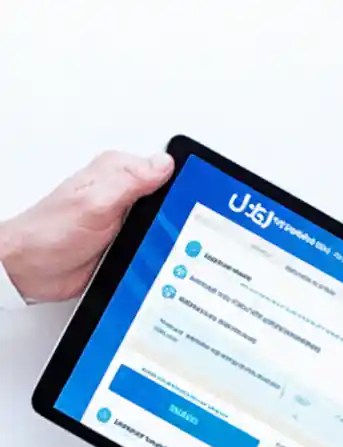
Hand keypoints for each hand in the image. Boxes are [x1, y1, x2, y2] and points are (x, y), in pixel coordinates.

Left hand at [0, 151, 172, 302]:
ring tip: (169, 243)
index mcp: (117, 173)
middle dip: (181, 213)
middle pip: (171, 196)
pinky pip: (156, 240)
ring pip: (166, 220)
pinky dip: (161, 248)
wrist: (31, 270)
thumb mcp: (94, 203)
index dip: (186, 181)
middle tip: (178, 227)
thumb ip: (129, 181)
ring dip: (170, 234)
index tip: (194, 199)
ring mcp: (126, 216)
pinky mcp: (128, 239)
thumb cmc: (50, 234)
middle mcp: (123, 192)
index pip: (166, 167)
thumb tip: (164, 163)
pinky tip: (161, 254)